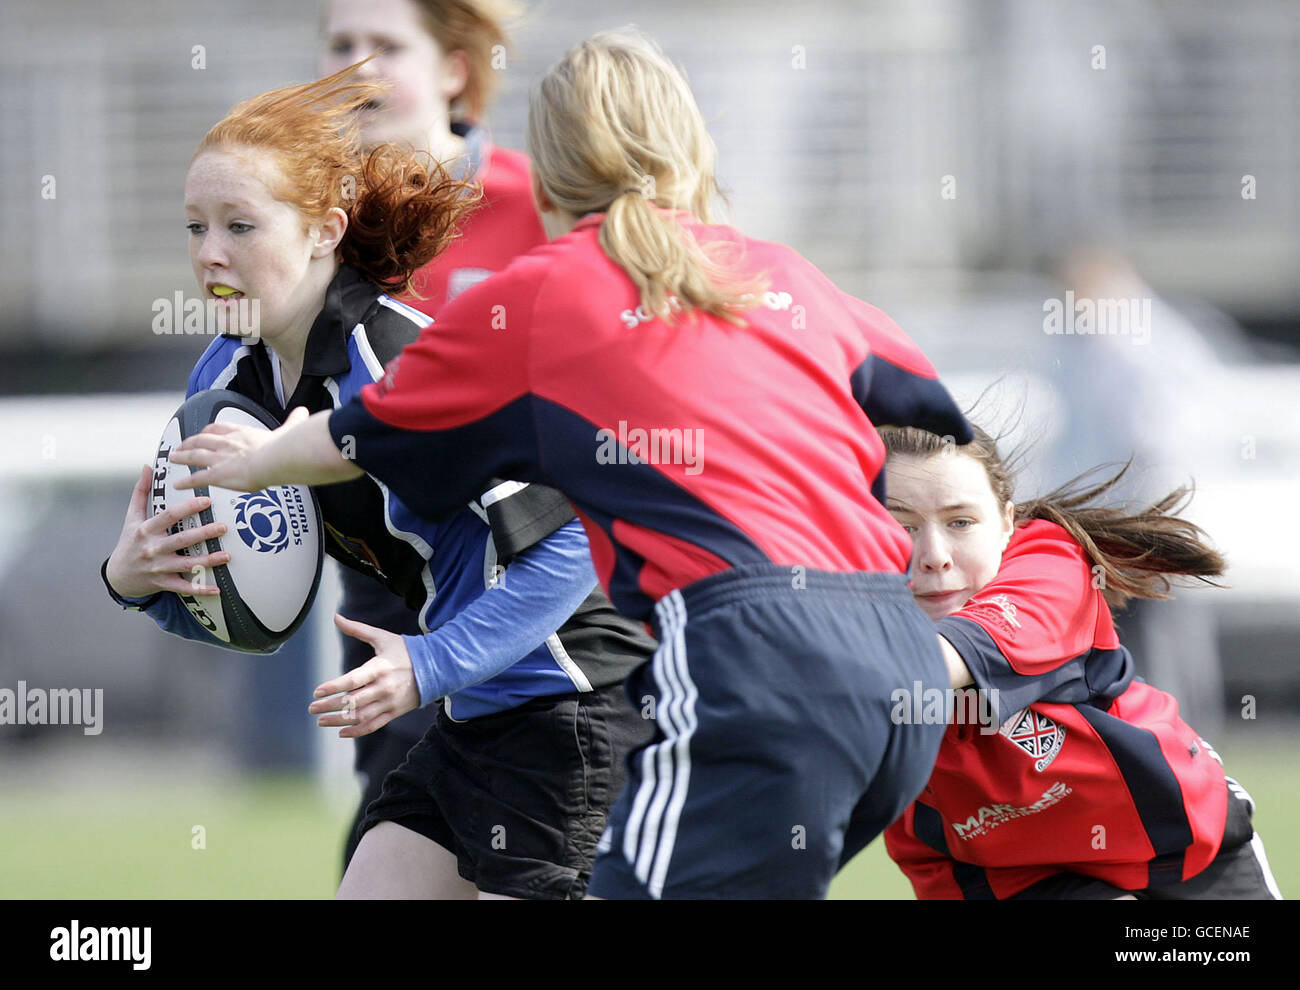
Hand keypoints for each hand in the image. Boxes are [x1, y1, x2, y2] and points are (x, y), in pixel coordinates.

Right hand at [105, 464, 230, 598]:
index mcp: (145, 530)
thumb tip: (148, 466)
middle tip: (223, 527)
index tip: (206, 500)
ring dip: (207, 561)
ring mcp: (157, 568)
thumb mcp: (131, 517)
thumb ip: (140, 492)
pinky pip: (183, 587)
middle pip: (180, 540)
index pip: (168, 516)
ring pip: (186, 565)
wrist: (118, 575)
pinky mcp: (162, 583)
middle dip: (203, 534)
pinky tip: (217, 588)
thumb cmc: (129, 541)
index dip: (187, 508)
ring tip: (227, 555)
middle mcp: (152, 548)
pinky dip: (199, 589)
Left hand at [172, 406, 310, 492]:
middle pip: (202, 440)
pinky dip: (186, 482)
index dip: (209, 431)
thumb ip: (294, 422)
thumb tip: (304, 412)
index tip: (204, 433)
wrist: (276, 459)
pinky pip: (197, 478)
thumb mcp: (289, 429)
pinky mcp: (218, 475)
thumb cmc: (282, 447)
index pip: (219, 429)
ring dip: (182, 456)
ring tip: (173, 458)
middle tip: (181, 445)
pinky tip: (178, 485)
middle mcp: (227, 444)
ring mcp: (220, 458)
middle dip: (189, 442)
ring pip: (195, 456)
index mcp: (242, 433)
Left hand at [309, 614, 420, 737]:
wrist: (437, 667)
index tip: (317, 691)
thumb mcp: (383, 637)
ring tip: (321, 721)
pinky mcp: (394, 712)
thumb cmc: (406, 650)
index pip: (353, 680)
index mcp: (380, 667)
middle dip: (330, 706)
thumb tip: (336, 617)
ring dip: (339, 721)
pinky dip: (357, 731)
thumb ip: (358, 629)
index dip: (334, 687)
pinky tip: (341, 732)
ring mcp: (390, 702)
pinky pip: (373, 725)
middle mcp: (384, 687)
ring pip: (361, 716)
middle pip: (353, 701)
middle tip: (312, 708)